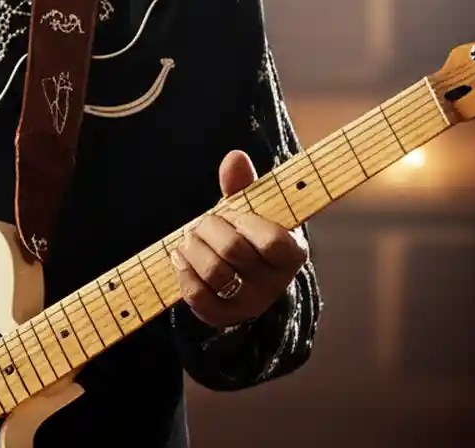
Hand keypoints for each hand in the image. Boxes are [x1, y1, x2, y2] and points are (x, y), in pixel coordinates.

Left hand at [170, 150, 308, 328]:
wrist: (241, 276)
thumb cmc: (247, 234)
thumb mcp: (251, 208)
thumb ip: (243, 184)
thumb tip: (235, 157)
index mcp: (292, 253)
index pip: (273, 241)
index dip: (245, 222)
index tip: (234, 214)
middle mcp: (275, 284)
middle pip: (233, 251)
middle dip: (209, 228)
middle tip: (203, 223)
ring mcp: (249, 303)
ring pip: (214, 272)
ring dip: (193, 247)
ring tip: (190, 238)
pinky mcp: (223, 317)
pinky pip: (196, 295)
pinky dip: (183, 270)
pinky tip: (182, 257)